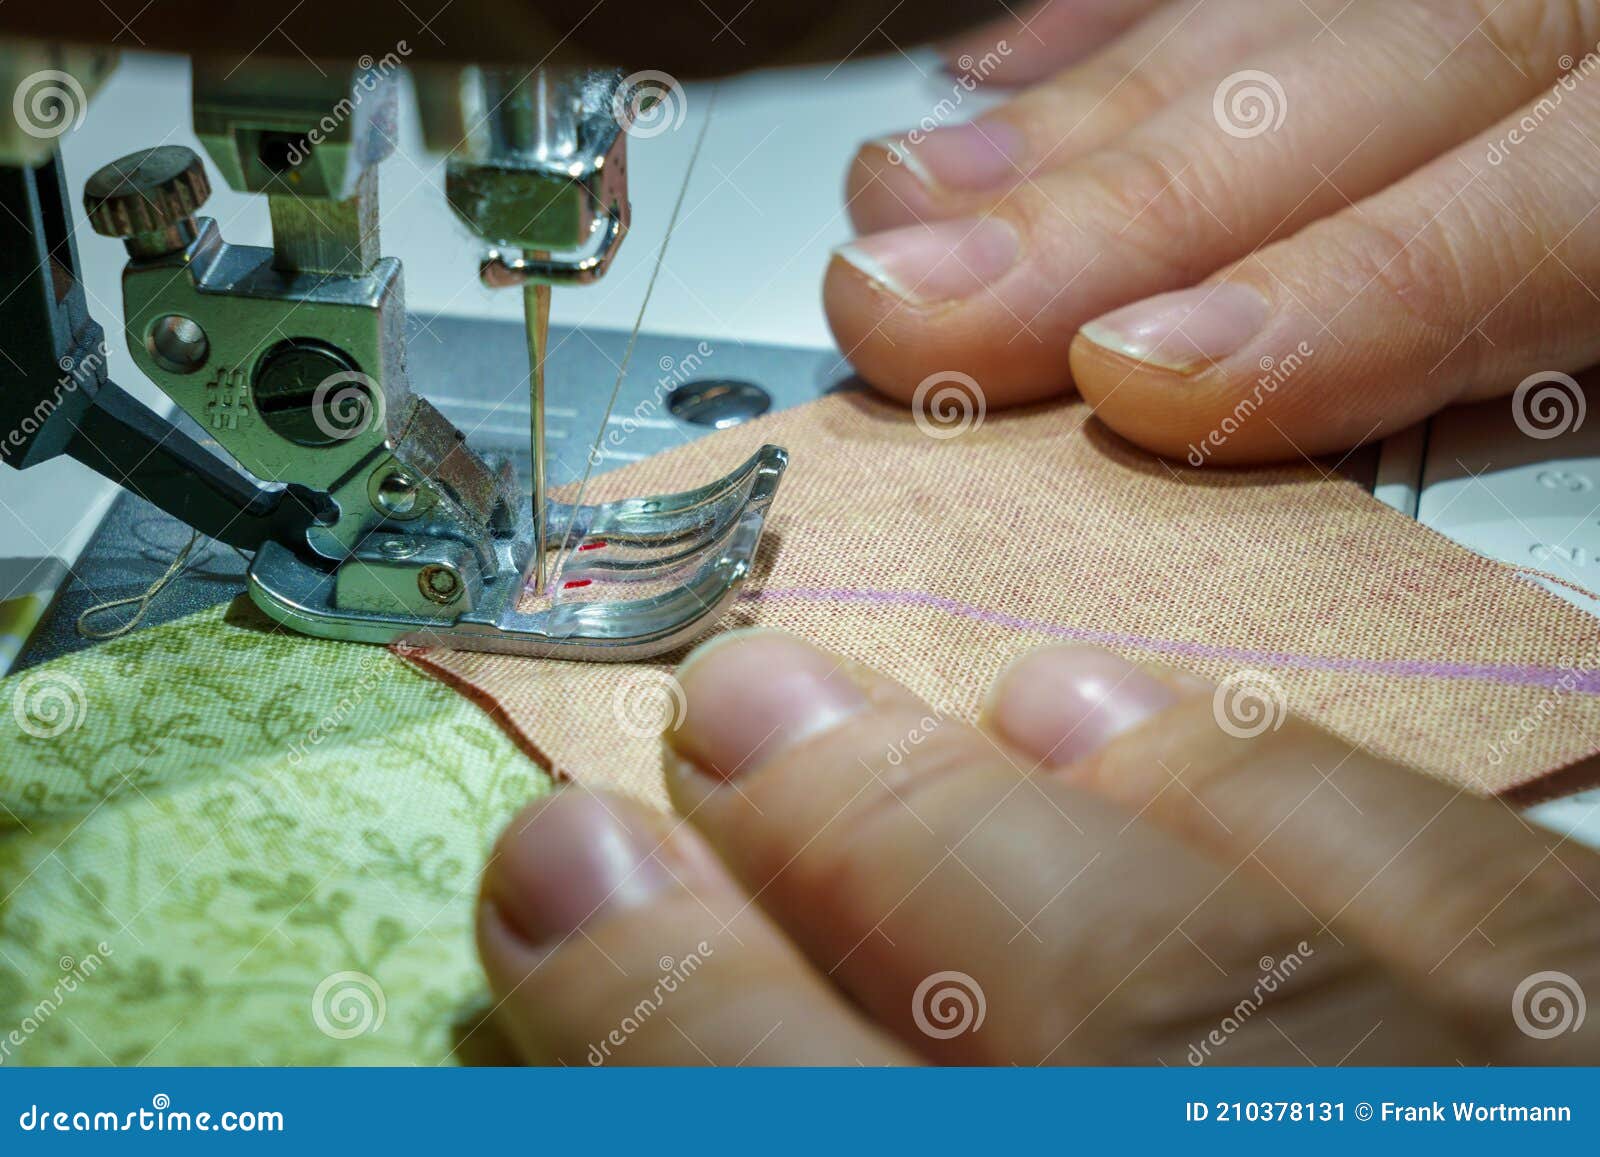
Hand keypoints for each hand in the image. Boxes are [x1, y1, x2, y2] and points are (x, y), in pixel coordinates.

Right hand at [476, 631, 1599, 1063]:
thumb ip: (814, 1121)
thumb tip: (666, 990)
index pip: (825, 1138)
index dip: (670, 1017)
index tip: (556, 888)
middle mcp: (1281, 1154)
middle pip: (1086, 1001)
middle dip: (879, 848)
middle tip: (741, 717)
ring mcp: (1477, 1107)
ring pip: (1292, 949)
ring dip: (1102, 804)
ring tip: (996, 703)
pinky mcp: (1598, 1056)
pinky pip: (1507, 920)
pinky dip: (1337, 821)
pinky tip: (1205, 738)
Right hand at [824, 0, 1599, 462]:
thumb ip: (1579, 302)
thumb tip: (1330, 427)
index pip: (1516, 205)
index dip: (1322, 296)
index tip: (1135, 385)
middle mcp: (1596, 10)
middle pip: (1345, 84)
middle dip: (1113, 203)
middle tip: (916, 298)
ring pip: (1269, 11)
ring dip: (1072, 119)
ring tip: (913, 201)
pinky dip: (1116, 13)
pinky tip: (1010, 68)